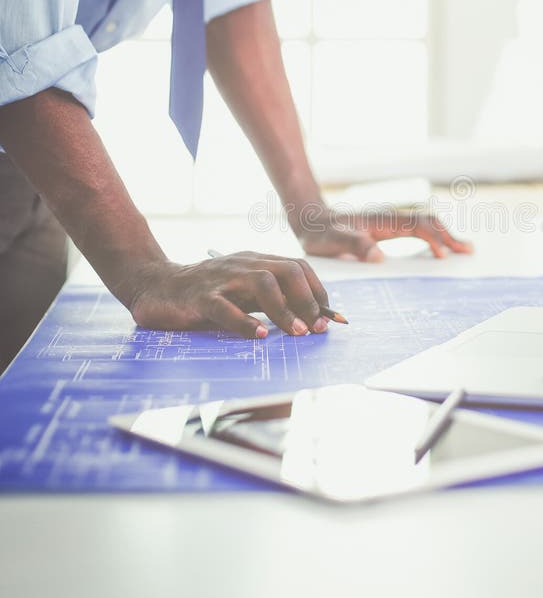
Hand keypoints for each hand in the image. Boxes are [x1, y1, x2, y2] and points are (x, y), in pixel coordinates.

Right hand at [128, 253, 330, 338]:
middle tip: (317, 328)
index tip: (332, 319)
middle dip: (308, 300)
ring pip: (262, 284)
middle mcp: (244, 264)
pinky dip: (244, 322)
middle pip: (287, 271)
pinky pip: (225, 307)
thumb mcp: (244, 293)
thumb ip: (273, 302)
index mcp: (257, 261)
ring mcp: (222, 278)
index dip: (318, 293)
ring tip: (298, 333)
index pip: (298, 268)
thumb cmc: (208, 293)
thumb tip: (311, 321)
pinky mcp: (200, 296)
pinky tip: (258, 336)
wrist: (156, 285)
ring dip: (285, 310)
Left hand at [297, 208, 473, 261]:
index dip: (433, 238)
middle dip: (449, 235)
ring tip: (463, 249)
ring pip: (425, 224)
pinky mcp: (387, 230)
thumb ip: (353, 246)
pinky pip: (417, 231)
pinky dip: (433, 238)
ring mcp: (390, 223)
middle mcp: (390, 219)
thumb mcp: (333, 241)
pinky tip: (438, 250)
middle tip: (468, 251)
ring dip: (445, 235)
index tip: (443, 255)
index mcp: (382, 220)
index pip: (417, 225)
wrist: (310, 221)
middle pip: (428, 221)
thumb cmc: (321, 233)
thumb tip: (379, 256)